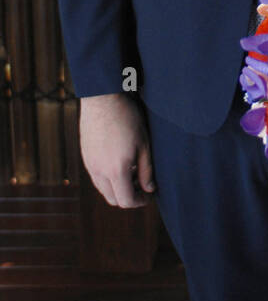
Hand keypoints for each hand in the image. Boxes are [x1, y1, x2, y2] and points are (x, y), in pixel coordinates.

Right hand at [79, 93, 155, 207]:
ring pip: (103, 189)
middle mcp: (99, 172)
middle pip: (113, 199)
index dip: (140, 202)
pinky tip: (120, 161)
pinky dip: (108, 178)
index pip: (126, 201)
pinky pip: (96, 177)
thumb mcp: (144, 145)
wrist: (102, 99)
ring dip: (118, 187)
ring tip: (132, 171)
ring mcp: (89, 165)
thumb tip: (149, 189)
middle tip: (142, 184)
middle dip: (129, 196)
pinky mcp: (85, 157)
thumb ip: (146, 171)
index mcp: (116, 170)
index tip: (149, 194)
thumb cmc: (127, 119)